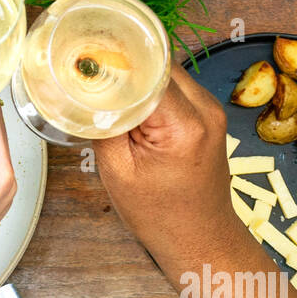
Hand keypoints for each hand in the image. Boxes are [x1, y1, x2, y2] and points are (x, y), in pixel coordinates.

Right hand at [95, 65, 240, 272]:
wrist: (201, 238)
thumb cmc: (160, 215)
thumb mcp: (118, 172)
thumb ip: (104, 124)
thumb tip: (88, 88)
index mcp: (184, 124)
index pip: (148, 69)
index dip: (115, 60)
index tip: (85, 59)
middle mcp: (205, 109)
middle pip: (159, 63)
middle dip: (125, 64)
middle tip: (90, 70)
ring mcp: (210, 109)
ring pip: (167, 72)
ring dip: (138, 76)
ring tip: (106, 87)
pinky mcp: (207, 114)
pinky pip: (175, 87)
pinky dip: (151, 89)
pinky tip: (129, 102)